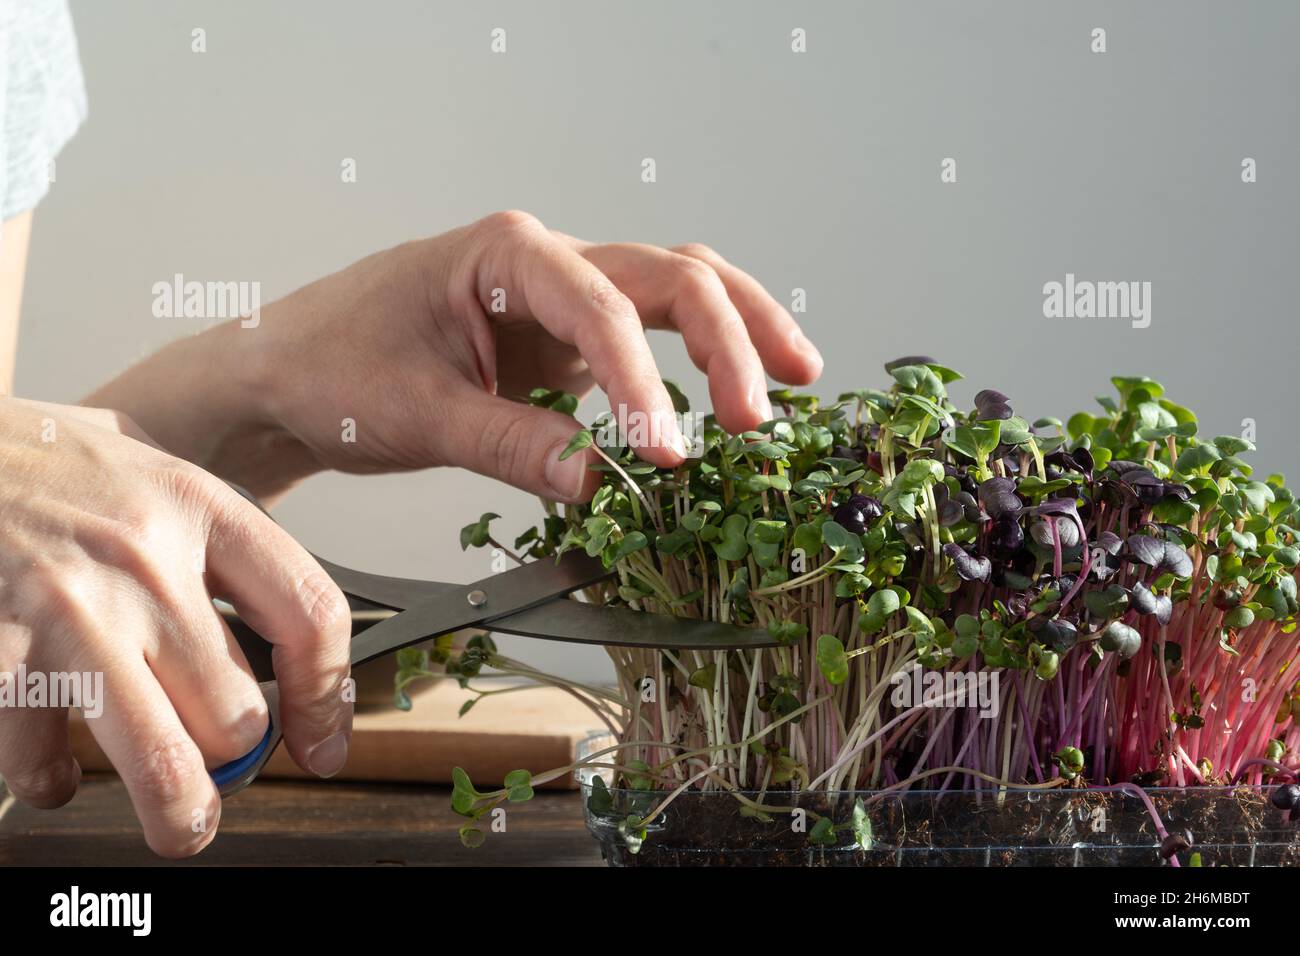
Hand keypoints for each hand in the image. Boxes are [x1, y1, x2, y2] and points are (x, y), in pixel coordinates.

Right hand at [0, 397, 352, 855]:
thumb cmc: (34, 460)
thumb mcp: (146, 463)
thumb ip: (209, 533)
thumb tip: (274, 620)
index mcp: (197, 505)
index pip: (309, 613)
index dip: (326, 697)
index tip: (322, 740)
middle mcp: (143, 559)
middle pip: (238, 711)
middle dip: (234, 755)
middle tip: (223, 767)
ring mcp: (69, 611)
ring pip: (166, 762)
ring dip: (179, 808)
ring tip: (181, 820)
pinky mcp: (1, 656)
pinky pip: (45, 763)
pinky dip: (51, 783)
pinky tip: (54, 770)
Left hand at [91, 211, 821, 500]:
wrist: (287, 373)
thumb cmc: (331, 370)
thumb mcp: (414, 413)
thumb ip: (509, 443)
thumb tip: (600, 483)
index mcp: (505, 254)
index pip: (604, 308)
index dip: (644, 384)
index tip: (667, 454)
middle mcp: (544, 262)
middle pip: (671, 275)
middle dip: (727, 338)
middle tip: (759, 415)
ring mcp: (559, 299)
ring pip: (677, 289)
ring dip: (737, 330)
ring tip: (794, 377)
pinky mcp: (562, 340)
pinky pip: (650, 338)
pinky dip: (698, 361)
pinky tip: (733, 392)